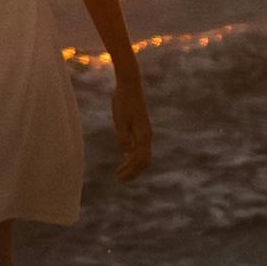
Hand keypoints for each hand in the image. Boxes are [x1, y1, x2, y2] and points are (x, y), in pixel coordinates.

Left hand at [108, 66, 152, 180]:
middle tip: (120, 180)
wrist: (129, 85)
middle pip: (144, 161)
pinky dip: (133, 156)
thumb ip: (123, 138)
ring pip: (143, 155)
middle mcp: (147, 136)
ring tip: (120, 172)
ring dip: (133, 165)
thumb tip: (127, 153)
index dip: (130, 171)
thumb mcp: (119, 121)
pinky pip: (140, 147)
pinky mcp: (142, 128)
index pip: (139, 160)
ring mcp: (145, 132)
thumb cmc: (122, 102)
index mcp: (143, 135)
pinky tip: (124, 158)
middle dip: (133, 172)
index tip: (119, 179)